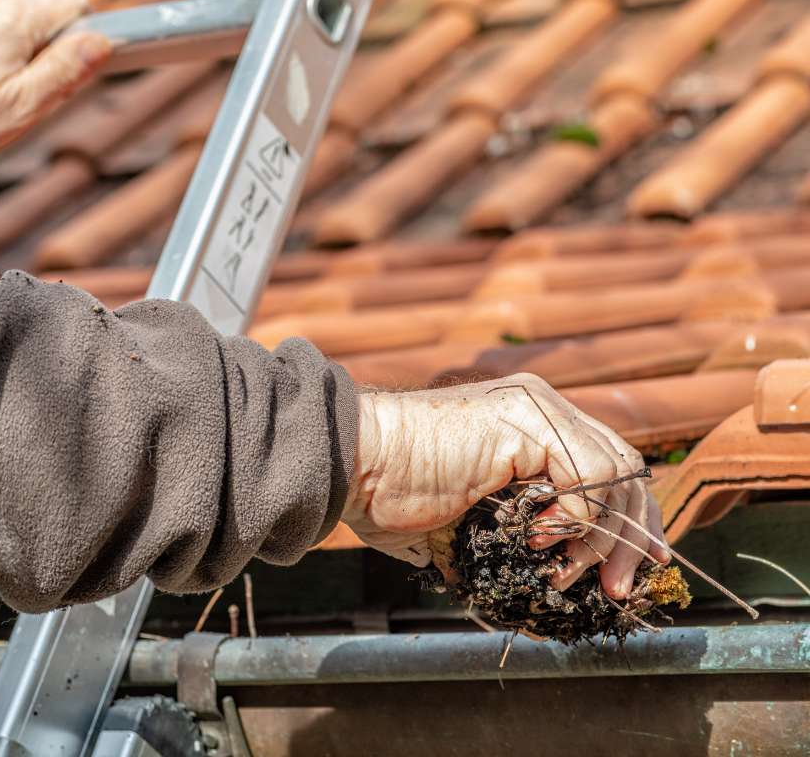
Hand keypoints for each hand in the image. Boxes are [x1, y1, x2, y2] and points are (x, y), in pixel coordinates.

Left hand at [0, 0, 109, 174]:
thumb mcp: (24, 105)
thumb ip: (66, 69)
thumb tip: (101, 41)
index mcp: (12, 19)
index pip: (75, 0)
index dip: (83, 35)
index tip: (68, 69)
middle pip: (45, 9)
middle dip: (51, 45)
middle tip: (32, 89)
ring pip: (16, 18)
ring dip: (21, 48)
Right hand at [341, 373, 669, 599]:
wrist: (357, 461)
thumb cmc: (393, 491)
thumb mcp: (471, 512)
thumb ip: (514, 525)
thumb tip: (545, 572)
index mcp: (528, 421)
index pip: (606, 464)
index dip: (628, 519)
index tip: (631, 569)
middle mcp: (540, 404)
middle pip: (625, 465)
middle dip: (634, 534)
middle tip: (621, 587)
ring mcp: (535, 407)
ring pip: (617, 472)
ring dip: (606, 537)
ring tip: (569, 573)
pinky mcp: (526, 419)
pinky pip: (589, 473)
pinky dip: (580, 516)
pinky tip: (542, 536)